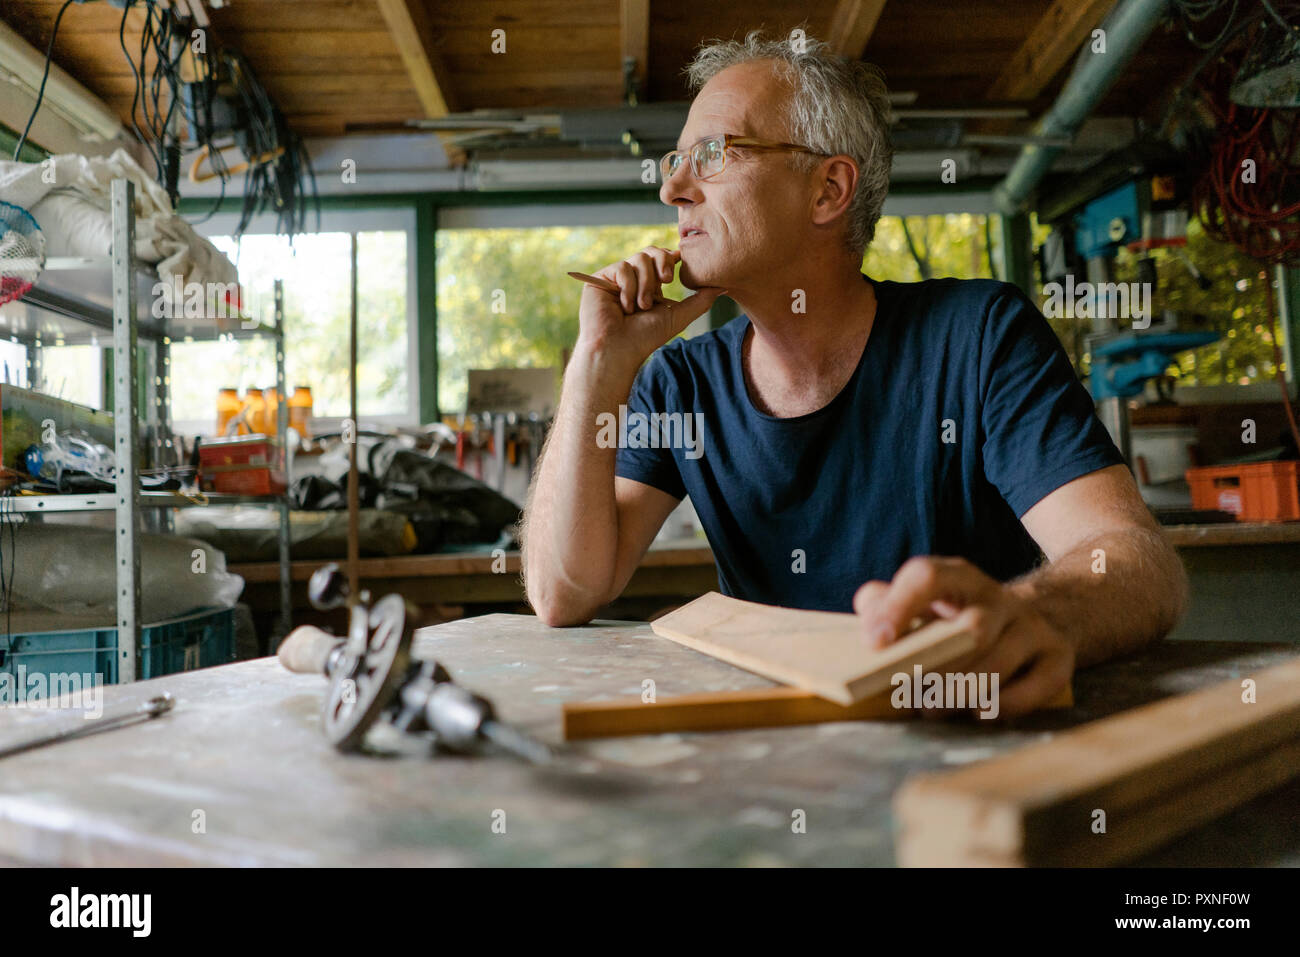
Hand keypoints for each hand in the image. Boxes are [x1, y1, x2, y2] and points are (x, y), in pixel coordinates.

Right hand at [576, 246, 724, 373]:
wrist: (618, 350)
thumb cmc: (646, 337)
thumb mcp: (678, 316)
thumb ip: (701, 300)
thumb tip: (723, 285)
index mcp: (650, 285)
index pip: (663, 259)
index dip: (671, 258)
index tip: (680, 265)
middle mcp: (633, 279)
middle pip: (651, 252)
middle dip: (662, 264)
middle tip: (667, 281)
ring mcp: (616, 278)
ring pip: (638, 258)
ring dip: (645, 284)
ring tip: (641, 307)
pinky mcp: (600, 279)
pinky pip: (621, 267)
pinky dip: (628, 287)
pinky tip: (624, 307)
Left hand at [852, 556, 1074, 718]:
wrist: (1029, 620)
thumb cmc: (956, 618)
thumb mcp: (921, 603)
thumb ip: (884, 606)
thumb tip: (870, 631)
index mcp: (958, 577)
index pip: (927, 577)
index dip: (898, 607)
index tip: (875, 643)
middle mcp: (998, 598)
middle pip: (970, 628)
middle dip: (936, 666)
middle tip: (907, 692)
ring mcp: (1032, 626)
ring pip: (999, 661)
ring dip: (961, 691)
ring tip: (932, 709)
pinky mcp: (1058, 656)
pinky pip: (1037, 685)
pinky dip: (1005, 704)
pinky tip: (978, 712)